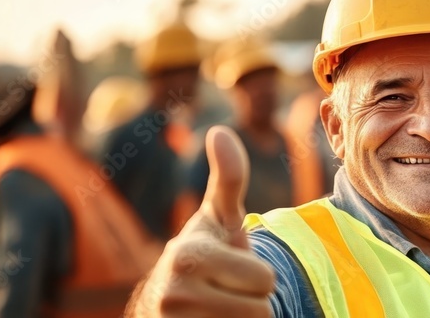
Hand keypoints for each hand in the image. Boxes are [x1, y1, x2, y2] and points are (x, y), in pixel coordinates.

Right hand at [130, 126, 274, 316]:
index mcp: (188, 256)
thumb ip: (228, 179)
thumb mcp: (217, 219)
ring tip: (221, 311)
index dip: (260, 276)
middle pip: (261, 311)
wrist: (163, 307)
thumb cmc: (203, 256)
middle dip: (253, 302)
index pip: (266, 280)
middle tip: (229, 292)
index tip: (235, 269)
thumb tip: (220, 130)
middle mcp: (174, 294)